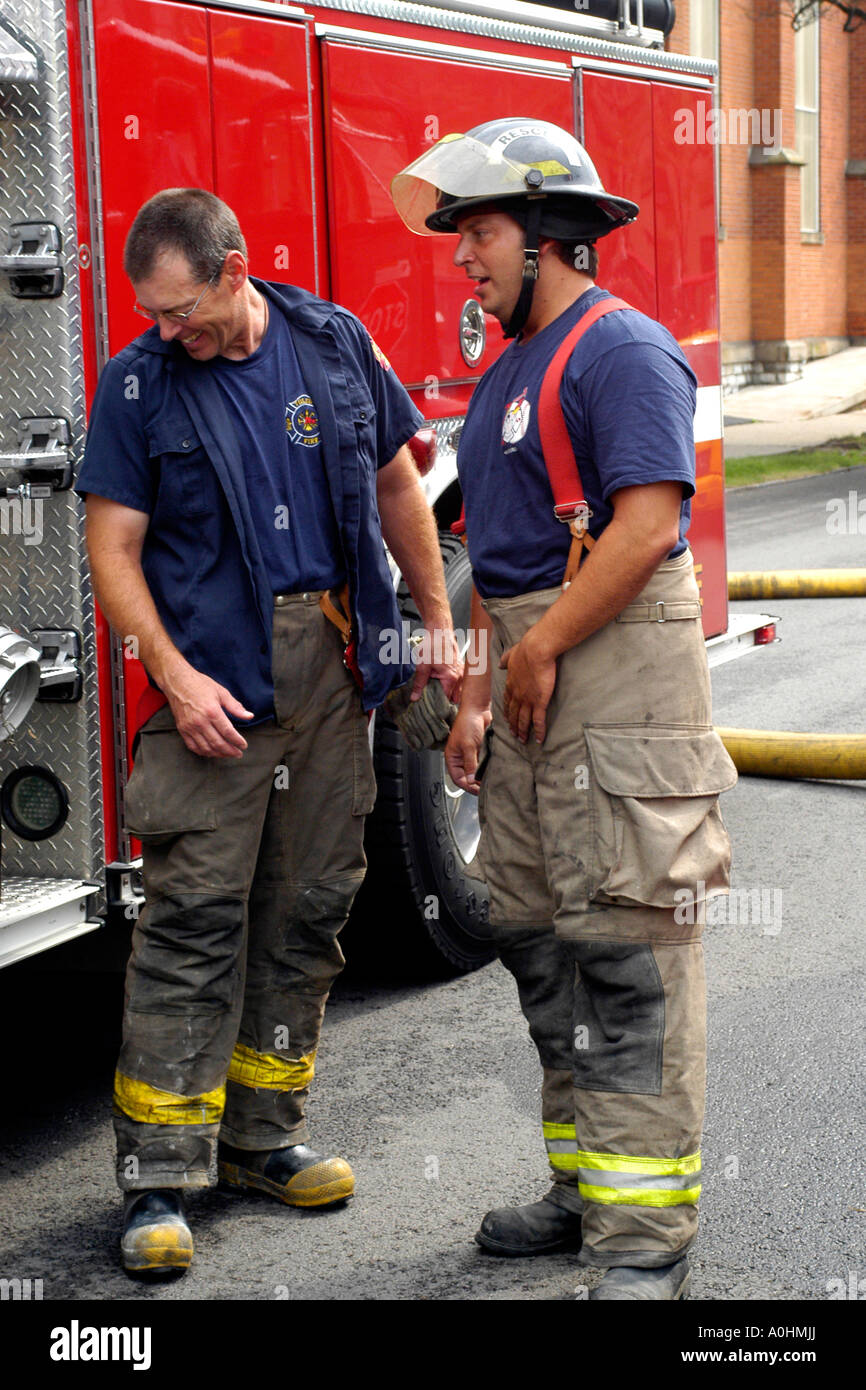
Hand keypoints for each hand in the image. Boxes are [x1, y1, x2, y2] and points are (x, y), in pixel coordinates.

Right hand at [165, 663, 254, 757]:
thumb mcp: (221, 692)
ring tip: (227, 754)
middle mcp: (200, 721)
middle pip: (218, 742)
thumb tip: (249, 716)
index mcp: (212, 711)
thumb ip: (235, 707)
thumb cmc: (200, 685)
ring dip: (218, 754)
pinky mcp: (182, 729)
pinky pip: (193, 746)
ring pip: (206, 748)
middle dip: (230, 751)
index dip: (237, 741)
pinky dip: (204, 752)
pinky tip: (212, 752)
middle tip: (238, 754)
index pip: (228, 732)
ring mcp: (189, 727)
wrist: (177, 682)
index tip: (244, 746)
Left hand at [410, 623, 462, 702]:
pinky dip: (452, 684)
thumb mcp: (422, 666)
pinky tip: (443, 682)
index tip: (432, 707)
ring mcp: (462, 672)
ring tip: (438, 691)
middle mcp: (459, 676)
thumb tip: (415, 697)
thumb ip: (419, 684)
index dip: (439, 704)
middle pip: (454, 697)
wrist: (439, 631)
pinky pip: (459, 682)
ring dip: (449, 692)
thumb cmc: (433, 645)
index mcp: (451, 678)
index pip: (447, 699)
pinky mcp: (461, 667)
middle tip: (434, 701)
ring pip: (458, 690)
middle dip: (445, 700)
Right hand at [445, 705, 491, 793]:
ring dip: (483, 776)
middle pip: (467, 777)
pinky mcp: (481, 751)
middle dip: (476, 783)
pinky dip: (488, 768)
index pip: (458, 779)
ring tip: (491, 781)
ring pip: (476, 771)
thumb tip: (471, 780)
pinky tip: (494, 771)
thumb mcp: (468, 746)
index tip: (478, 792)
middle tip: (487, 789)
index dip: (468, 787)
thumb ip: (470, 764)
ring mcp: (471, 755)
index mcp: (453, 758)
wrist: (479, 709)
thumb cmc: (468, 723)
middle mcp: (461, 758)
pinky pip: (484, 763)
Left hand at [500, 628, 556, 744]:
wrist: (536, 650)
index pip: (507, 701)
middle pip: (514, 714)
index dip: (507, 711)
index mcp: (511, 684)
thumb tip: (499, 664)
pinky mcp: (539, 702)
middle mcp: (517, 695)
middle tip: (514, 734)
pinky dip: (539, 731)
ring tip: (523, 740)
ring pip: (523, 720)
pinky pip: (538, 721)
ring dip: (523, 731)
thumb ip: (505, 661)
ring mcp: (527, 700)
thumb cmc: (525, 650)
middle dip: (513, 725)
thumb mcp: (511, 655)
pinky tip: (540, 739)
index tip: (507, 718)